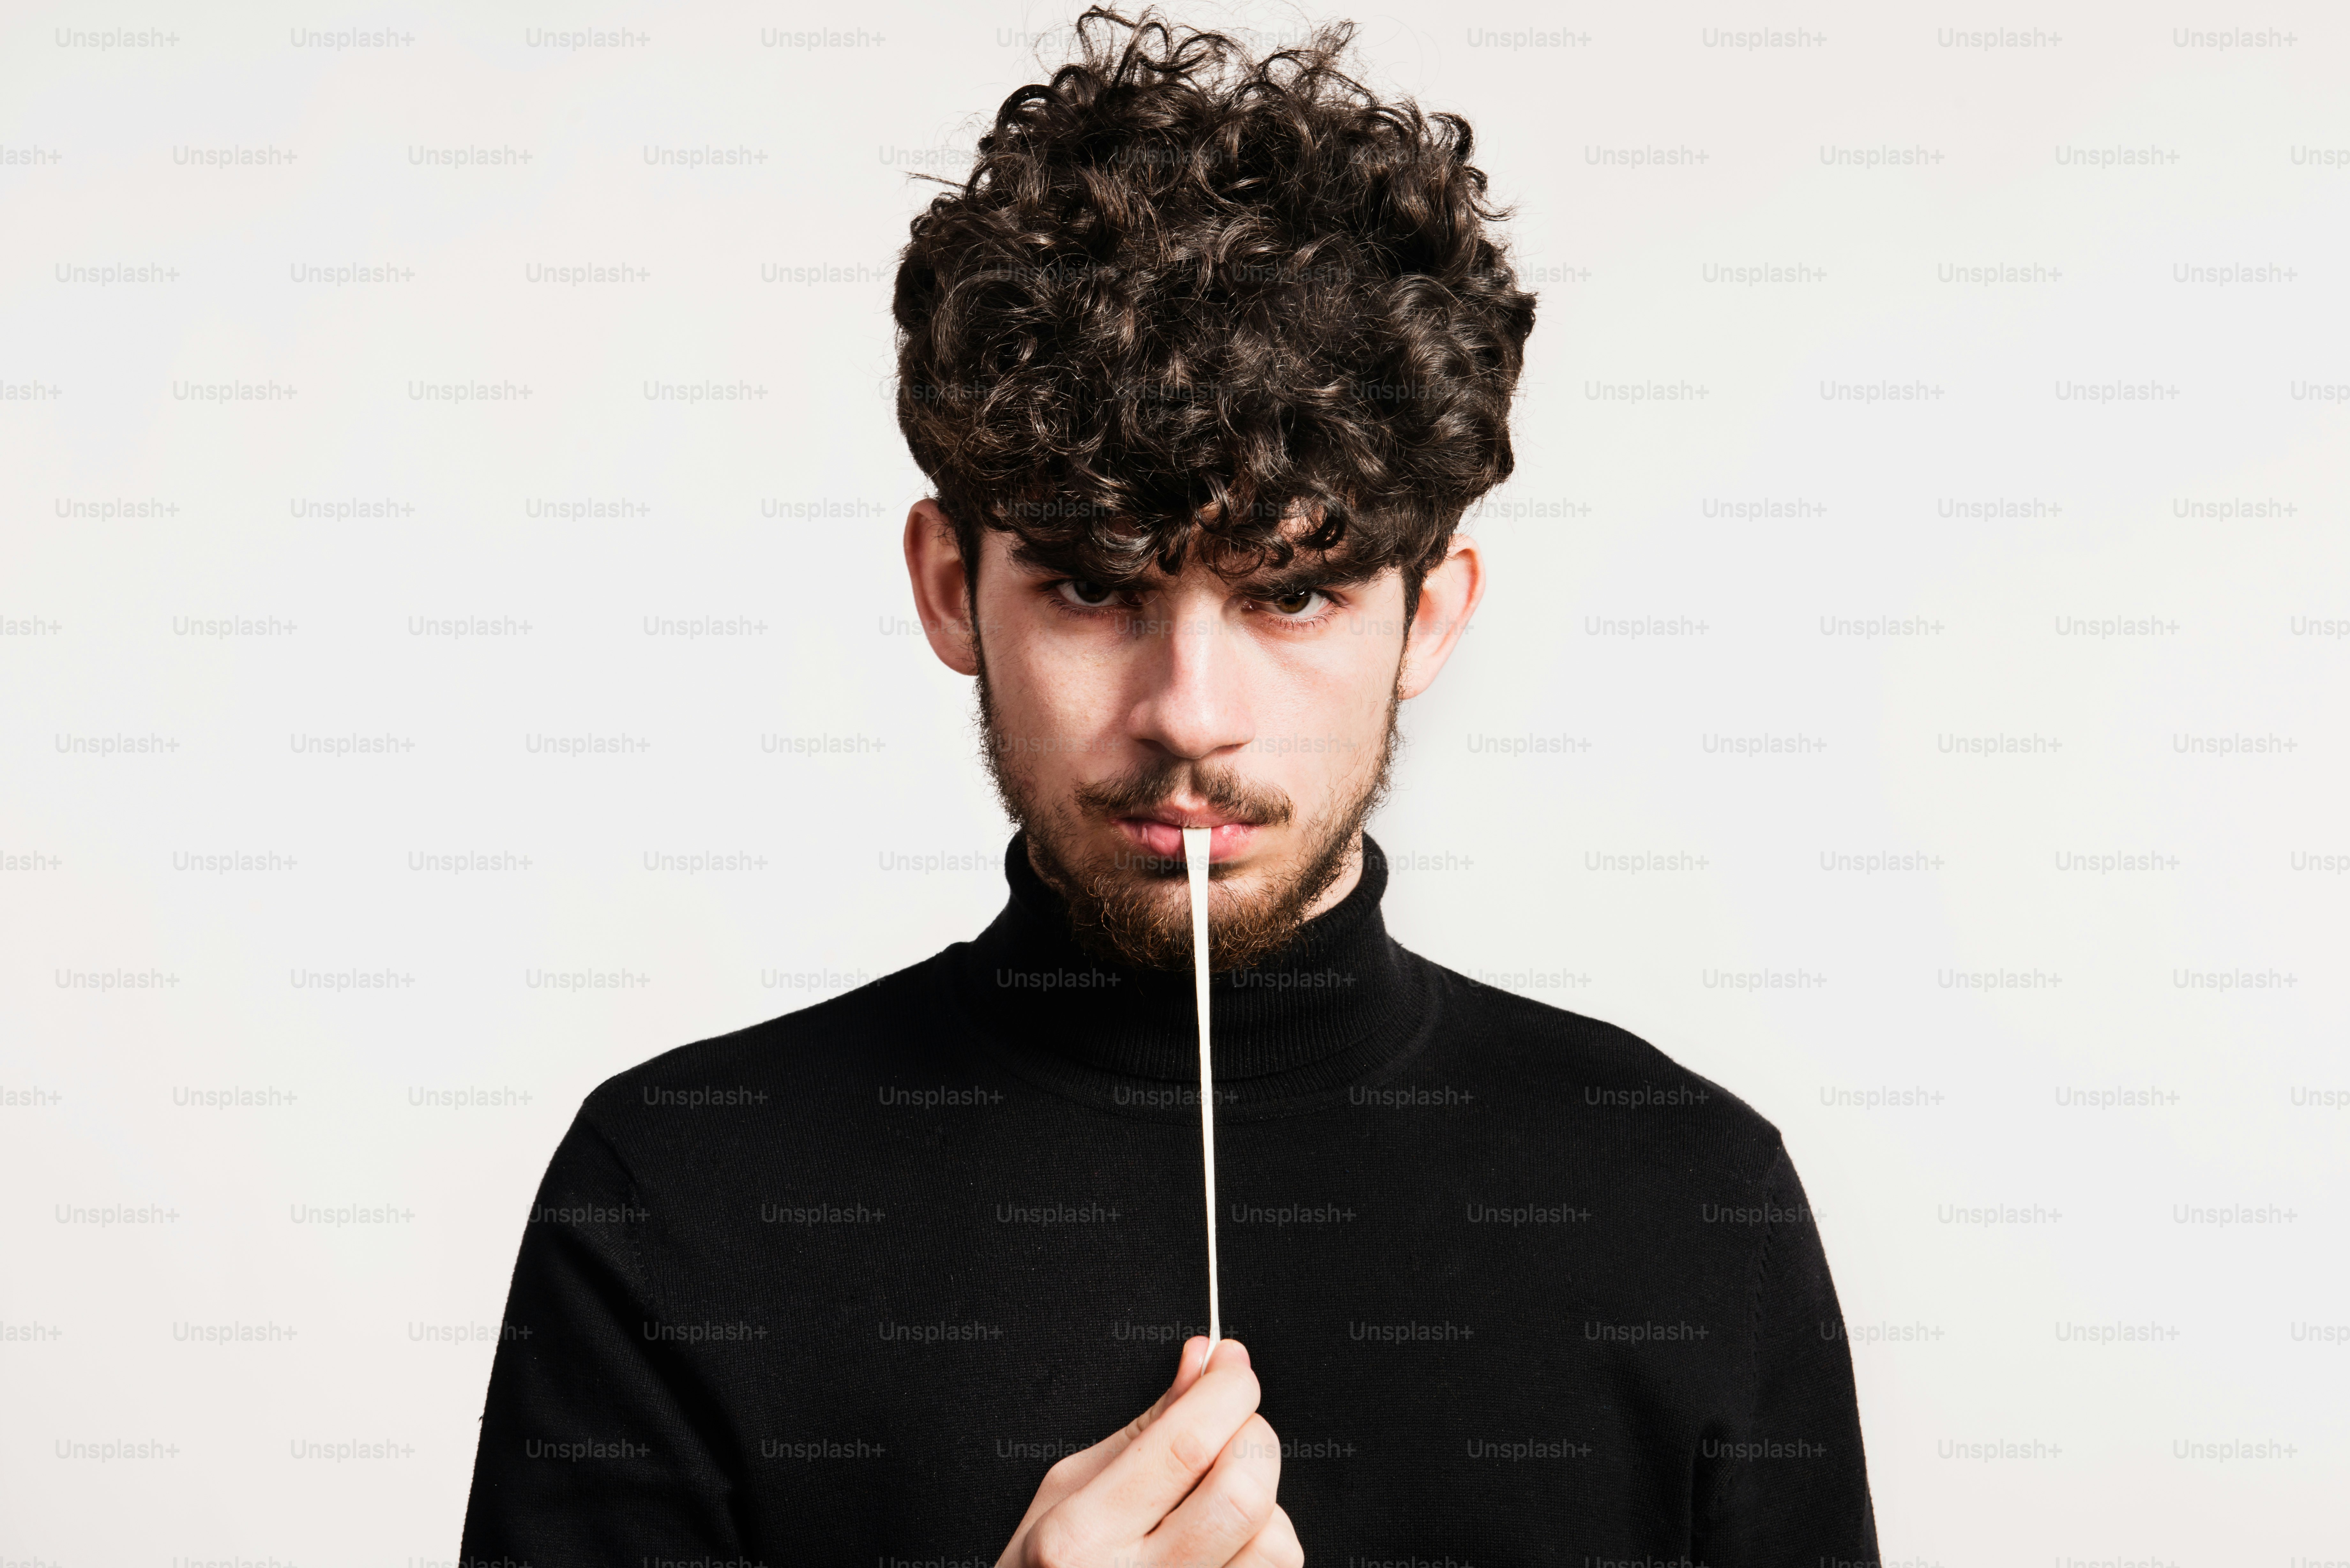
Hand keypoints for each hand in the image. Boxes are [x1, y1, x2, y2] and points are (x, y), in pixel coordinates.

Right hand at [996, 1336, 1302, 1567]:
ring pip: (1275, 1542)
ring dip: (1266, 1503)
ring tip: (1218, 1500)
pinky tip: (1228, 1542)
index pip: (1185, 1447)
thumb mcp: (1069, 1486)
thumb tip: (1203, 1360)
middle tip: (1232, 1427)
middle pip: (1242, 1494)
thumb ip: (1145, 1426)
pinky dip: (1268, 1543)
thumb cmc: (1050, 1562)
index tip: (1231, 1367)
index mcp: (1082, 1536)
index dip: (1225, 1392)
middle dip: (1253, 1439)